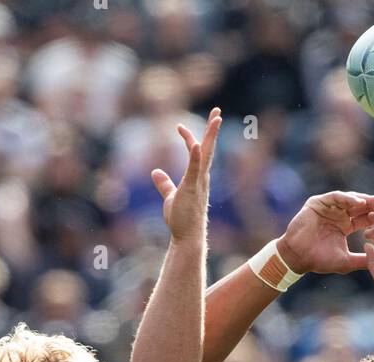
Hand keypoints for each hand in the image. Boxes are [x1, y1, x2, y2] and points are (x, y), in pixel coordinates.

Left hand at [152, 108, 220, 241]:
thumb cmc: (181, 220)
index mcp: (198, 178)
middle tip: (218, 112)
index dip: (189, 138)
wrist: (187, 238)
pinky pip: (194, 169)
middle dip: (212, 130)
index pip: (196, 152)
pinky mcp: (191, 189)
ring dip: (211, 136)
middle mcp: (202, 177)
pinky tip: (195, 143)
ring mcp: (198, 182)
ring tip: (217, 119)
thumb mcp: (170, 197)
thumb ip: (164, 183)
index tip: (179, 127)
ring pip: (206, 154)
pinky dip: (194, 156)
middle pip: (208, 149)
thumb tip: (155, 172)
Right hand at [276, 191, 373, 275]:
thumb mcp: (346, 261)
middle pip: (362, 206)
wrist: (297, 258)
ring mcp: (328, 206)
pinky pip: (336, 197)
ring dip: (366, 199)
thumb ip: (366, 259)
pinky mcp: (318, 202)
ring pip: (351, 199)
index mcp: (345, 225)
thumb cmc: (319, 261)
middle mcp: (339, 213)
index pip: (366, 218)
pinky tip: (359, 203)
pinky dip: (347, 199)